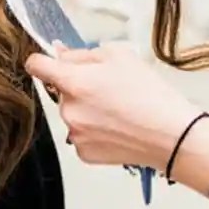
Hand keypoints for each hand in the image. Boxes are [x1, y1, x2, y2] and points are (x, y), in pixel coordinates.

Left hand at [25, 43, 206, 170]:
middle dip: (78, 87)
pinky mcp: (85, 154)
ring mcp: (75, 134)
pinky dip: (95, 131)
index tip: (47, 62)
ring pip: (72, 114)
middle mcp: (68, 110)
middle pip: (61, 91)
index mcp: (73, 82)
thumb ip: (82, 54)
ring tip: (119, 110)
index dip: (42, 60)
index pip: (37, 66)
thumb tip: (60, 54)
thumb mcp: (119, 56)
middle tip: (108, 89)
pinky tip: (117, 128)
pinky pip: (82, 135)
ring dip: (87, 110)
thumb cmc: (150, 94)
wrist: (172, 135)